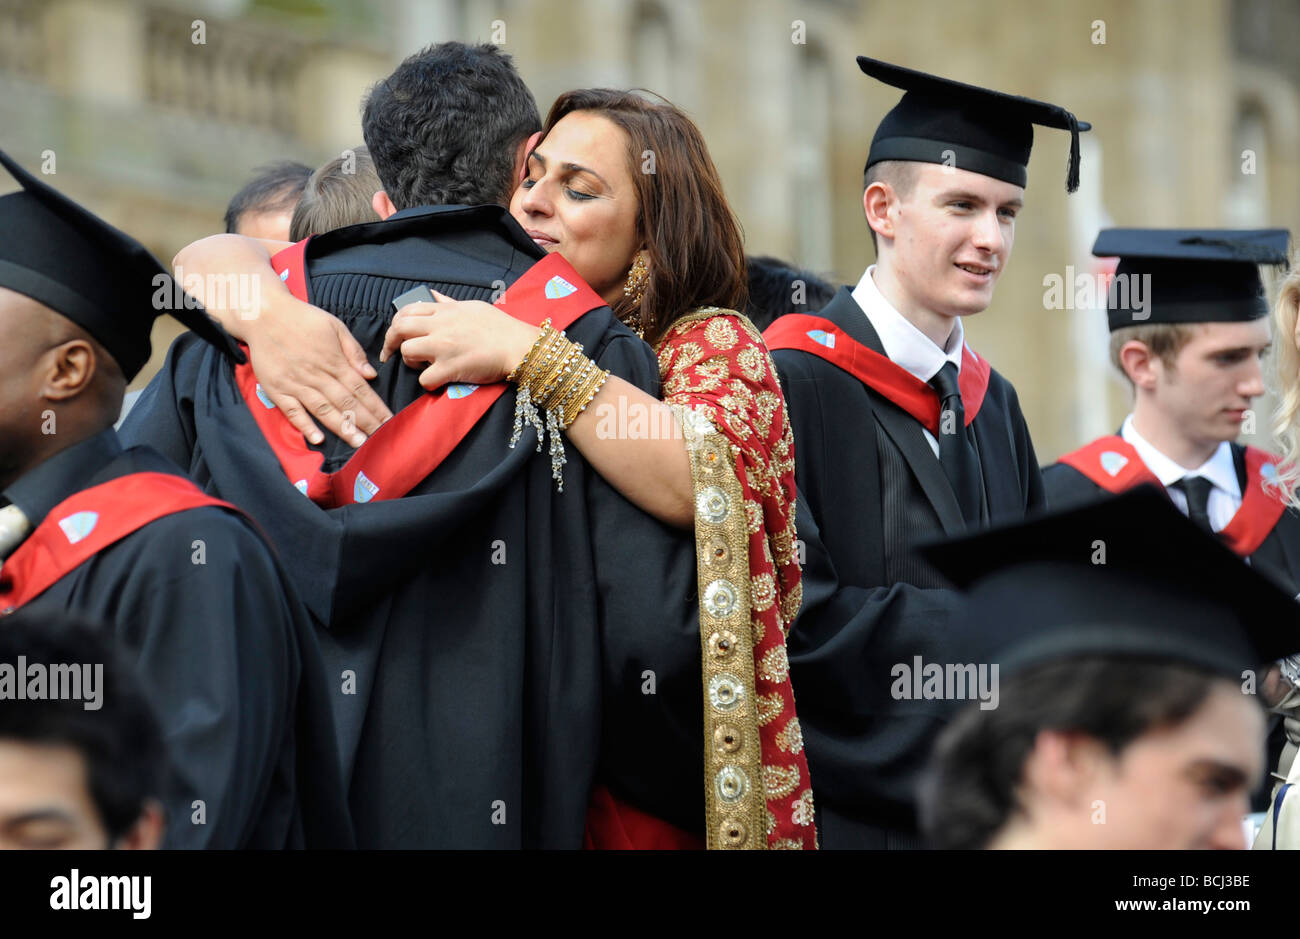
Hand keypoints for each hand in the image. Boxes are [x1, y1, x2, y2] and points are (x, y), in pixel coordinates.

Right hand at [244, 295, 391, 445]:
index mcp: (333, 360)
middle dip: (365, 422)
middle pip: (346, 402)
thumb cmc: (303, 319)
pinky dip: (305, 425)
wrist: (263, 314)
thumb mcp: (334, 326)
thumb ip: (353, 351)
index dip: (376, 407)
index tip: (389, 421)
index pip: (360, 388)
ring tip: (358, 443)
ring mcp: (296, 384)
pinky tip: (318, 439)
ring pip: (323, 410)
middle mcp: (317, 375)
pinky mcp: (277, 389)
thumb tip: (371, 375)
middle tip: (381, 438)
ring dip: (342, 427)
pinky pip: (293, 411)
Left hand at [380, 292, 540, 390]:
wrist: (519, 346)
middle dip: (390, 342)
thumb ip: (448, 303)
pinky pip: (425, 378)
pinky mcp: (451, 368)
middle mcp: (441, 326)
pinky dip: (427, 382)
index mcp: (445, 310)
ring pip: (407, 352)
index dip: (395, 322)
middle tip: (390, 354)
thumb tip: (433, 296)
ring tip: (421, 365)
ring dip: (410, 361)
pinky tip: (437, 380)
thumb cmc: (500, 327)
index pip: (407, 310)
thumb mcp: (472, 306)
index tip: (395, 334)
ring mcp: (444, 348)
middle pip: (399, 329)